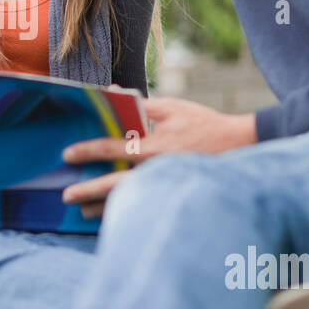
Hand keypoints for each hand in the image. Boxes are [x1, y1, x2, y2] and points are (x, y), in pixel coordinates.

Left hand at [61, 97, 256, 219]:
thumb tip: (110, 92)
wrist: (241, 148)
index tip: (68, 154)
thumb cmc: (204, 124)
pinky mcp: (174, 196)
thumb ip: (140, 103)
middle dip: (89, 190)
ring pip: (129, 201)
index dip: (88, 150)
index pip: (113, 147)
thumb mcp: (173, 108)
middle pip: (115, 184)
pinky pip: (146, 206)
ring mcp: (166, 187)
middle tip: (66, 196)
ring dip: (103, 207)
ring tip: (83, 211)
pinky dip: (127, 212)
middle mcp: (158, 170)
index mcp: (155, 146)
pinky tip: (112, 215)